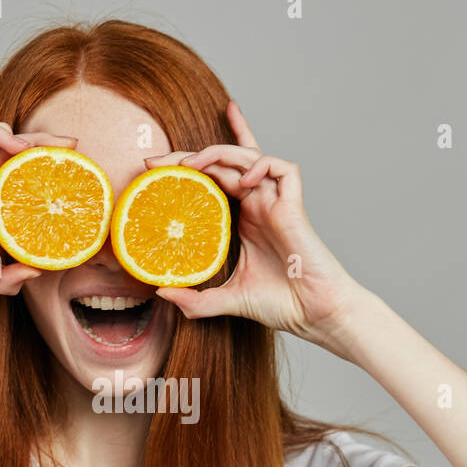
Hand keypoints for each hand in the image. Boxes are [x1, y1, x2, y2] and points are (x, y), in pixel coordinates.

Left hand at [148, 101, 364, 350]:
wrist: (312, 314)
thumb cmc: (280, 304)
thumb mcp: (226, 300)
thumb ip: (194, 300)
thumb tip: (159, 291)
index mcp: (243, 218)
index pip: (216, 177)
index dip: (190, 163)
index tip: (154, 166)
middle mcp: (258, 204)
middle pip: (225, 161)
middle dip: (190, 154)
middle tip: (156, 160)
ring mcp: (276, 202)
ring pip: (250, 157)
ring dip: (219, 152)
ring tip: (191, 164)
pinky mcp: (294, 206)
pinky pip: (283, 169)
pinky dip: (262, 165)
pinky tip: (244, 180)